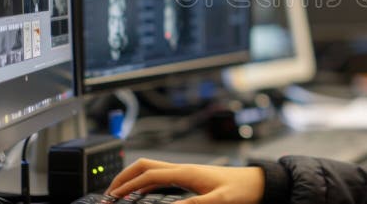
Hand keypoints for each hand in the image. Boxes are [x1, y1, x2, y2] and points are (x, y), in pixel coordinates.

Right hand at [107, 158, 264, 203]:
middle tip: (109, 192)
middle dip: (124, 176)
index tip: (113, 198)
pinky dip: (145, 182)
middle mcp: (184, 168)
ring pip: (151, 169)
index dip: (128, 186)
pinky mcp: (190, 176)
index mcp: (186, 172)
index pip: (148, 175)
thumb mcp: (219, 201)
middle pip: (145, 166)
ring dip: (133, 178)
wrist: (258, 183)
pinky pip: (161, 176)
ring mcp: (186, 171)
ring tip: (120, 192)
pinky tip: (143, 193)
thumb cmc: (242, 190)